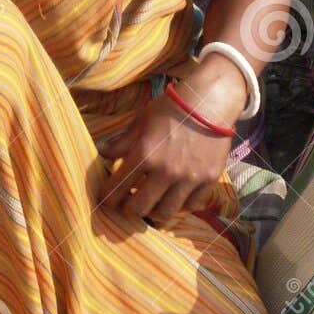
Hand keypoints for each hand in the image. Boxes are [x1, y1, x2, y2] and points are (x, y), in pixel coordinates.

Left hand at [98, 95, 229, 222]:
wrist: (210, 101)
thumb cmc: (172, 108)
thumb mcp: (141, 121)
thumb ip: (121, 141)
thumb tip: (102, 152)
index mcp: (144, 154)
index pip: (117, 188)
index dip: (108, 198)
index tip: (107, 200)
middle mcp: (165, 171)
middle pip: (139, 208)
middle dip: (129, 209)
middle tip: (128, 204)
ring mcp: (189, 178)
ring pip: (165, 213)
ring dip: (154, 212)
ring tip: (151, 204)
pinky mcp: (208, 180)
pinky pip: (190, 205)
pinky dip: (180, 205)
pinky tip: (174, 197)